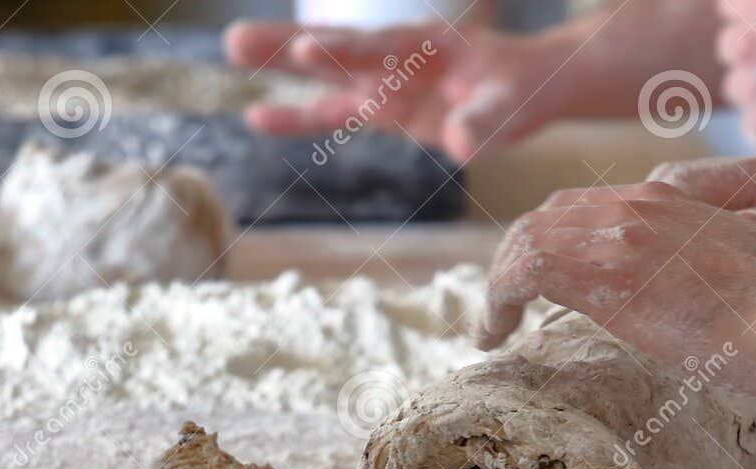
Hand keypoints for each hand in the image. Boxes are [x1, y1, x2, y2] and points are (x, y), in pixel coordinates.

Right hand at [224, 21, 573, 161]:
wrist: (525, 90)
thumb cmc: (521, 88)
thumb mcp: (513, 104)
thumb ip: (485, 120)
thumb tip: (458, 143)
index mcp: (428, 45)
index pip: (379, 46)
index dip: (344, 48)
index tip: (307, 46)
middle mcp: (395, 61)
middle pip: (333, 50)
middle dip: (286, 45)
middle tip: (235, 38)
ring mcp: (382, 85)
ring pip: (321, 77)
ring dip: (278, 68)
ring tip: (230, 49)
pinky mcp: (378, 111)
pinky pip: (331, 115)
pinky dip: (296, 117)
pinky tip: (256, 116)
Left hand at [478, 181, 755, 395]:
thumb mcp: (733, 276)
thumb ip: (694, 273)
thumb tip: (676, 309)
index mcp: (667, 201)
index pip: (581, 206)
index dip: (547, 241)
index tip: (537, 285)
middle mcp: (636, 204)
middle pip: (545, 216)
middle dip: (516, 258)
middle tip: (503, 306)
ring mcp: (619, 232)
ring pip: (525, 239)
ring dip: (500, 285)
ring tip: (491, 328)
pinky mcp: (604, 269)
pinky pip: (522, 271)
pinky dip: (496, 301)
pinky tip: (493, 336)